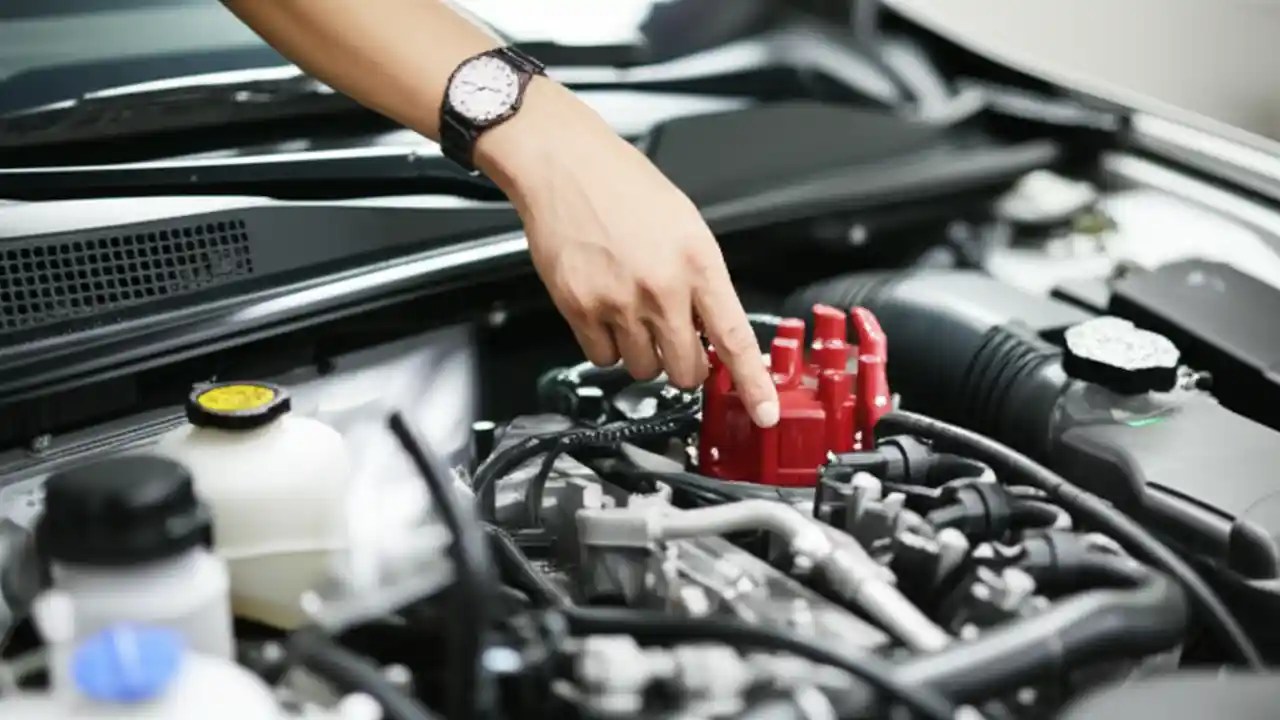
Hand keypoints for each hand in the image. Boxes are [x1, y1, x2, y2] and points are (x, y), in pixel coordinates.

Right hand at [477, 79, 779, 427]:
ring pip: (643, 369)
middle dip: (686, 366)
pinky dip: (607, 346)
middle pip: (686, 371)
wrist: (566, 166)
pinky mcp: (580, 309)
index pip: (734, 337)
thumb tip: (711, 330)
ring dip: (643, 353)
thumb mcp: (686, 227)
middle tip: (677, 342)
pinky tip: (607, 312)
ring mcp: (619, 302)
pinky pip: (603, 358)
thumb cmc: (624, 187)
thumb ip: (702, 281)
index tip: (764, 411)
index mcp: (698, 263)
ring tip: (634, 313)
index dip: (752, 382)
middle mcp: (661, 288)